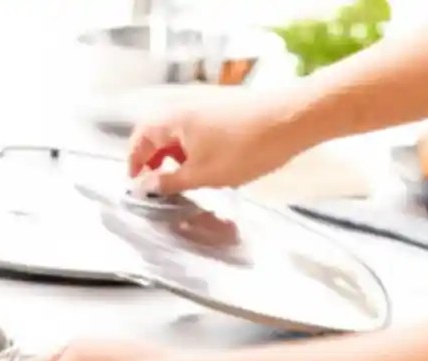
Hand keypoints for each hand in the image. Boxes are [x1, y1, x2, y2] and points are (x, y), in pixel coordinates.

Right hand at [128, 86, 315, 194]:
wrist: (293, 120)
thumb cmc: (245, 148)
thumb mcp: (202, 175)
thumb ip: (168, 182)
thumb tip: (145, 186)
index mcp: (171, 121)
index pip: (138, 141)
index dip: (134, 165)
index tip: (138, 186)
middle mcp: (184, 109)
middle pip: (156, 136)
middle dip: (154, 162)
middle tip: (160, 186)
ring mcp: (205, 107)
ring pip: (178, 135)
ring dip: (175, 157)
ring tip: (187, 180)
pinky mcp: (224, 111)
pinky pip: (197, 131)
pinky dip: (194, 150)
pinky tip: (211, 167)